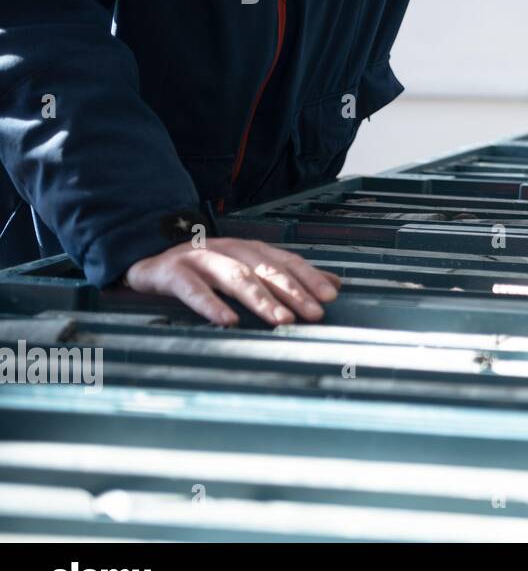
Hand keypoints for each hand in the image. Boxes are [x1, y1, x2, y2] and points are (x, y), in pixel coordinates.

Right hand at [124, 237, 340, 326]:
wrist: (149, 260)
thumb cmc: (205, 269)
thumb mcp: (247, 268)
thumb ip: (289, 276)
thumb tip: (335, 283)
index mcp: (249, 249)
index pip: (286, 261)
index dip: (309, 277)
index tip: (330, 296)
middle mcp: (229, 249)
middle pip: (266, 269)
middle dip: (293, 291)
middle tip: (313, 312)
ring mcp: (200, 258)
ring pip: (235, 276)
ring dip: (260, 299)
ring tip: (280, 319)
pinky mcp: (172, 272)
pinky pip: (193, 289)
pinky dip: (211, 305)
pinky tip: (228, 320)